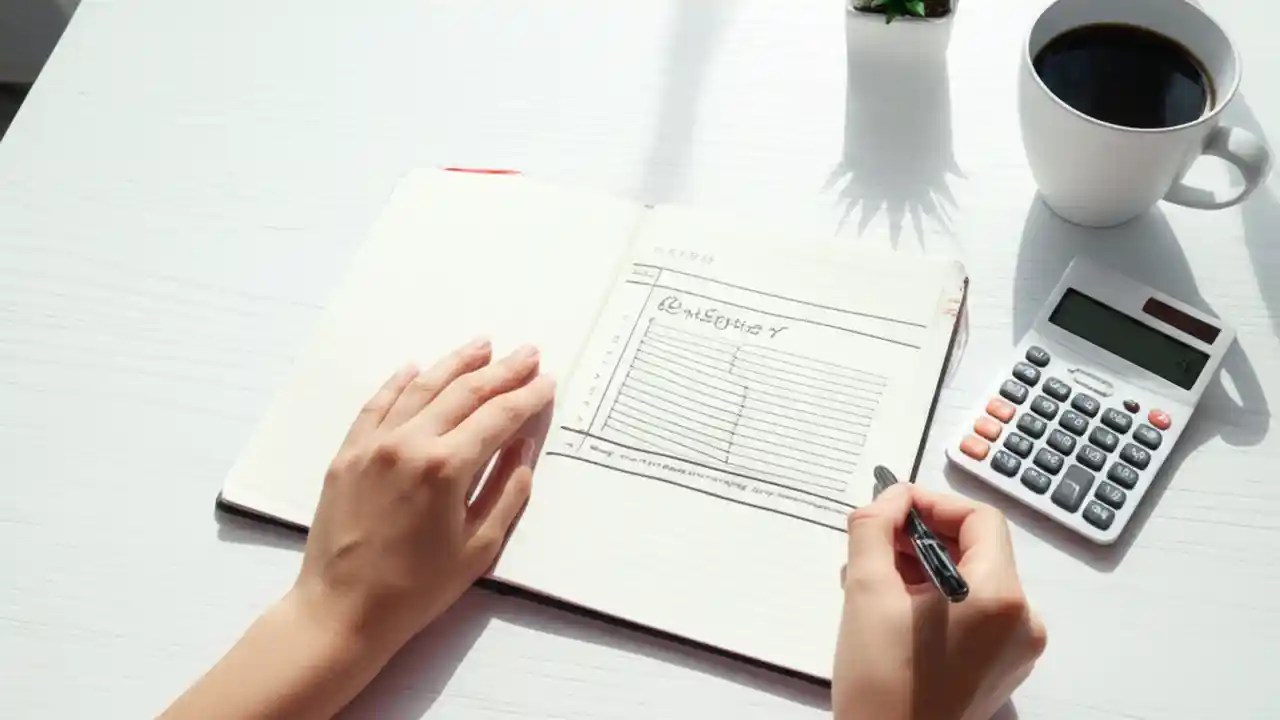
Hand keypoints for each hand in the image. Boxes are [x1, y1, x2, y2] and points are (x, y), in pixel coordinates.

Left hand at [288, 338, 554, 656]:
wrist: (342, 610)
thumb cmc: (416, 589)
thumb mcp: (478, 547)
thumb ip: (507, 490)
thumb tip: (523, 446)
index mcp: (446, 468)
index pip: (498, 418)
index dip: (527, 397)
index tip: (546, 382)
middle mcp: (409, 444)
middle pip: (464, 393)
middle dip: (501, 371)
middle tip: (527, 354)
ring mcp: (373, 445)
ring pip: (421, 388)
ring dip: (455, 364)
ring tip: (481, 346)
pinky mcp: (348, 454)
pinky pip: (377, 405)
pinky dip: (399, 383)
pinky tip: (416, 369)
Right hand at [833, 484, 1046, 719]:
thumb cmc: (881, 681)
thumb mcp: (866, 591)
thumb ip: (874, 528)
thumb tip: (889, 497)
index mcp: (1000, 597)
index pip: (979, 519)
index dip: (933, 504)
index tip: (891, 507)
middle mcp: (1023, 621)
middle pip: (978, 550)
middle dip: (924, 536)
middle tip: (877, 540)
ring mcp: (1016, 650)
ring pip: (974, 582)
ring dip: (926, 567)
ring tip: (877, 576)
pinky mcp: (1001, 669)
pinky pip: (976, 614)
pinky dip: (939, 598)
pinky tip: (896, 608)